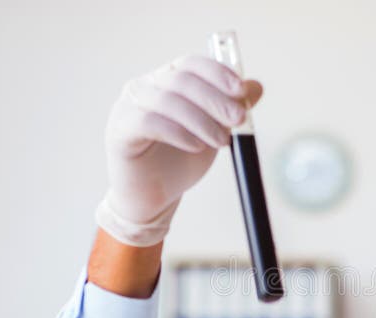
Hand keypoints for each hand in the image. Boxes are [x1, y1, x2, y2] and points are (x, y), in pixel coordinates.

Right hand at [97, 55, 262, 245]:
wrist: (154, 196)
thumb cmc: (181, 159)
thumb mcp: (213, 131)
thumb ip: (230, 108)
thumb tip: (255, 86)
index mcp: (168, 80)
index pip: (191, 63)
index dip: (217, 73)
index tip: (241, 90)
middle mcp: (146, 87)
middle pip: (182, 79)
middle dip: (215, 99)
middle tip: (239, 119)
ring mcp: (129, 106)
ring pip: (168, 100)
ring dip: (201, 120)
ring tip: (222, 142)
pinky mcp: (120, 130)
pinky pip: (148, 122)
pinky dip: (178, 132)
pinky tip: (196, 146)